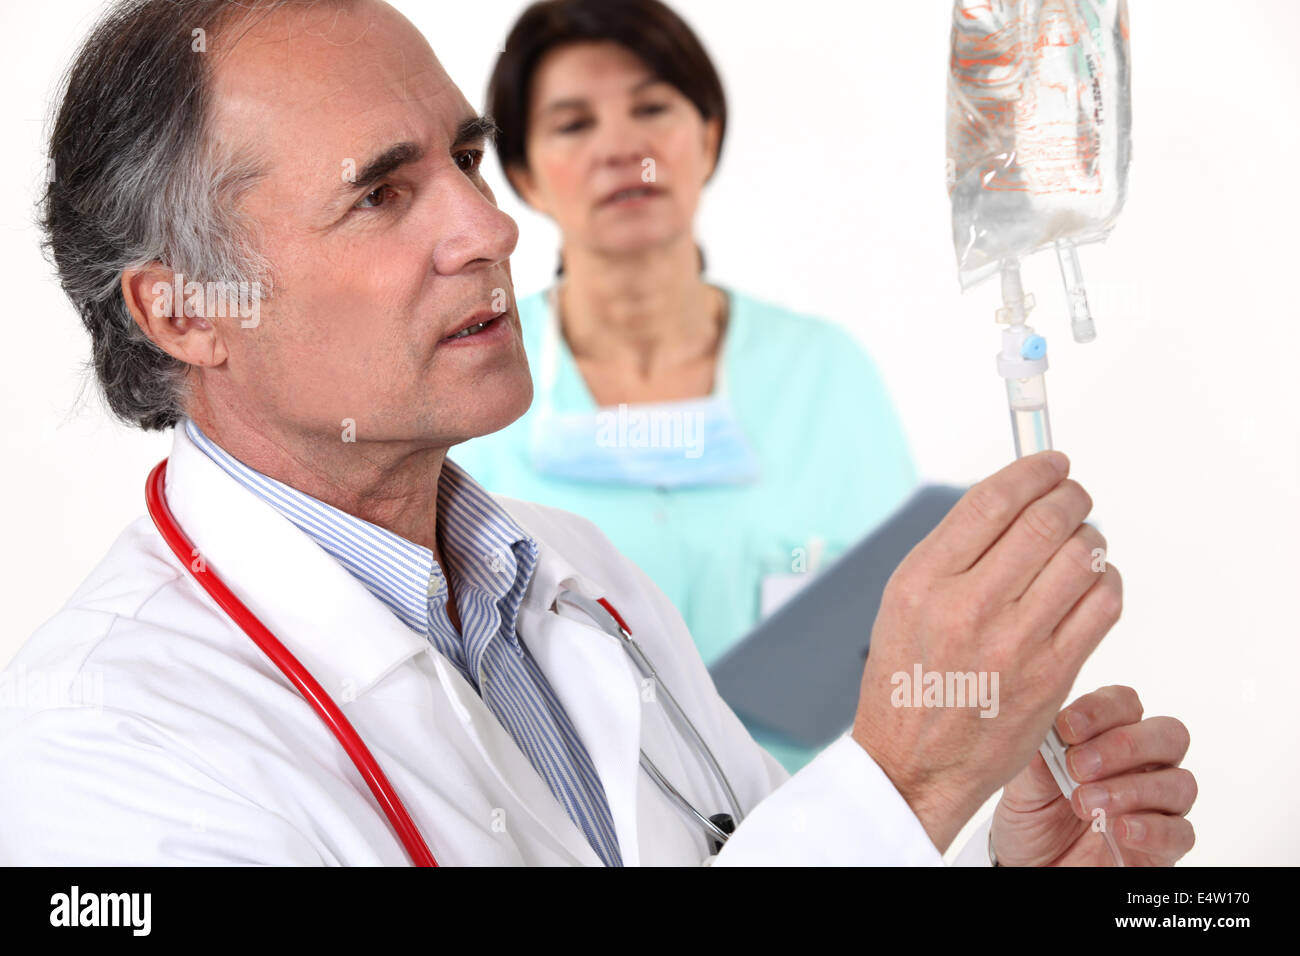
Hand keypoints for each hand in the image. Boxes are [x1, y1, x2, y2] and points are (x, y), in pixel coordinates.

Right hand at [851, 451, 1121, 851]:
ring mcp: (1015, 642)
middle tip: (1074, 495)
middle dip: (1070, 497)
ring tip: (1083, 540)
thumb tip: (1011, 503)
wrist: (913, 762)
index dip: (1032, 472)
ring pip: (1081, 557)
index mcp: (923, 580)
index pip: (993, 501)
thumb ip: (952, 553)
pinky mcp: (1053, 674)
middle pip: (1044, 521)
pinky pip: (1103, 604)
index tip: (1051, 463)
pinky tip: (1092, 582)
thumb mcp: (903, 602)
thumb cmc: (908, 681)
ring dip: (1091, 537)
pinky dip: (1106, 581)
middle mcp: (968, 606)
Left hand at [991, 685, 1196, 865]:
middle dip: (1124, 746)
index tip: (1067, 727)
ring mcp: (1158, 805)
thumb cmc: (1033, 818)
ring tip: (1085, 804)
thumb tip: (1044, 728)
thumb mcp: (1023, 786)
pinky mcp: (1165, 846)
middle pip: (1167, 735)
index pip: (1124, 704)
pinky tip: (1120, 828)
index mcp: (1107, 737)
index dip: (1100, 710)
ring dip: (1132, 789)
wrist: (1033, 866)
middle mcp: (1143, 766)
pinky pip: (1181, 832)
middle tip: (1079, 766)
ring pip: (1179, 782)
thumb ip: (1037, 758)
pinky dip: (1152, 828)